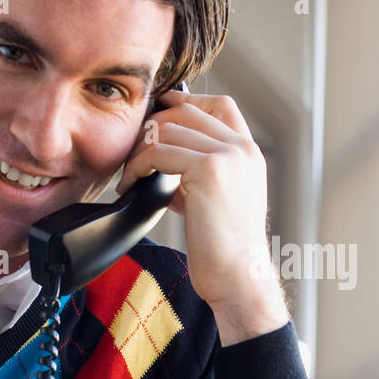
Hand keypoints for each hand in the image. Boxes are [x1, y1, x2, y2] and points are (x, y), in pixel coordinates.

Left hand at [117, 87, 288, 344]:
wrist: (239, 277)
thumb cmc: (223, 249)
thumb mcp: (212, 201)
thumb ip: (193, 175)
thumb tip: (158, 162)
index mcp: (249, 154)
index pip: (221, 105)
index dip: (187, 101)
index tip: (159, 110)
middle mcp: (242, 149)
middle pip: (188, 112)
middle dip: (152, 127)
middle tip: (132, 153)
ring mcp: (228, 156)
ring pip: (169, 129)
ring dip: (140, 149)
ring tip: (129, 173)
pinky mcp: (209, 170)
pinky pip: (159, 152)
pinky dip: (137, 166)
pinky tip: (130, 185)